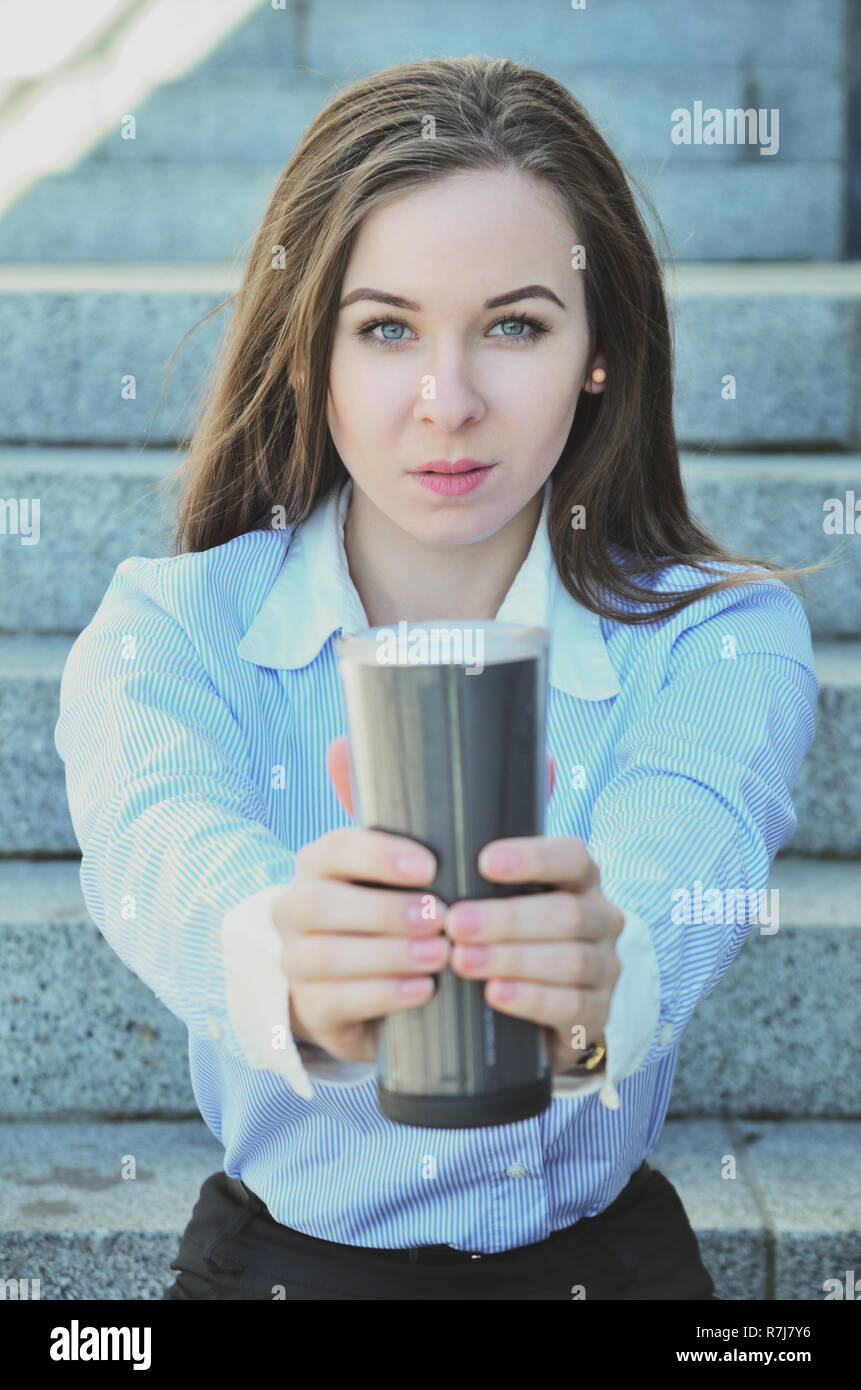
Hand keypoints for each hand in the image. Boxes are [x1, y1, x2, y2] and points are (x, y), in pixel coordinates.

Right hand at [270, 738, 448, 1063]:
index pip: (336, 847)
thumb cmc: (408, 907)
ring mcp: (297, 960)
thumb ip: (465, 820)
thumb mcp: (429, 865)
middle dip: (384, 912)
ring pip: (323, 956)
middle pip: (320, 904)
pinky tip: (423, 992)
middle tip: (442, 918)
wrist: (375, 984)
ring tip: (439, 957)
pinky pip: (333, 1002)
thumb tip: (545, 761)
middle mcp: (296, 906)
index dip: (378, 856)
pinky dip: (381, 996)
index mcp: (321, 861)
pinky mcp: (312, 1008)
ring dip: (386, 956)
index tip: (429, 866)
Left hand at [444, 778, 624, 1074]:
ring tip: (462, 961)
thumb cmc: (483, 917)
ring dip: (514, 960)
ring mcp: (603, 967)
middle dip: (509, 918)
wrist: (517, 1000)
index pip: (571, 855)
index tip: (484, 860)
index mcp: (574, 874)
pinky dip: (532, 1000)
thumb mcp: (459, 872)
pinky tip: (494, 997)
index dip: (533, 856)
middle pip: (568, 913)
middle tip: (452, 923)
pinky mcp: (595, 1015)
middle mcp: (598, 915)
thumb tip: (343, 749)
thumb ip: (415, 821)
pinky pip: (574, 1007)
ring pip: (573, 961)